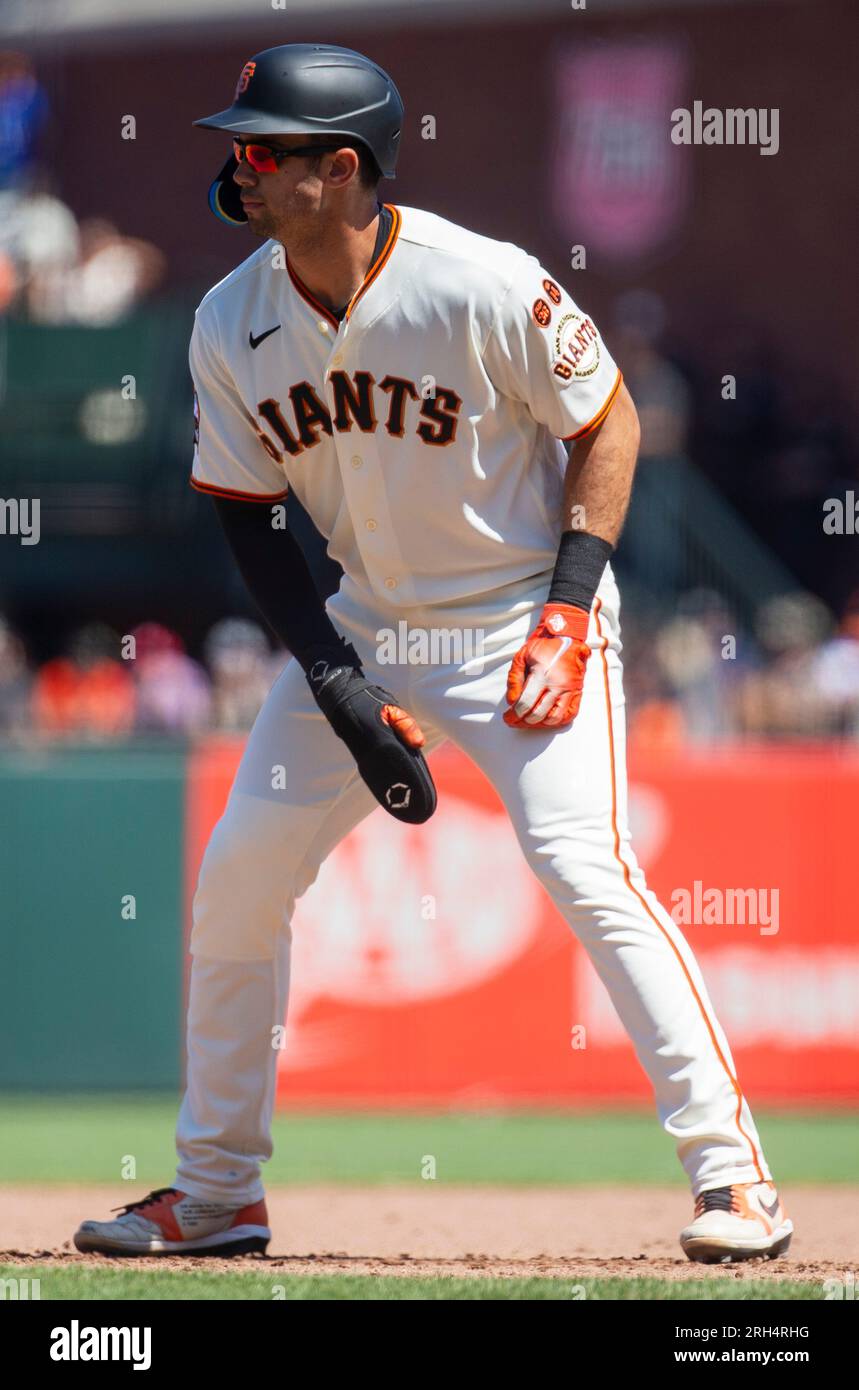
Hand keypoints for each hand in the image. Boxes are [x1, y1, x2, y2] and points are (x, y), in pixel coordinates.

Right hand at [305, 644, 436, 822]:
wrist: (338, 697)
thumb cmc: (367, 699)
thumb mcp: (389, 707)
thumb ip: (404, 724)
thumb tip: (418, 744)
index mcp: (380, 739)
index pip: (402, 765)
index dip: (415, 782)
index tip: (424, 795)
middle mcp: (371, 753)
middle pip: (392, 782)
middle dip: (409, 797)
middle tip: (424, 813)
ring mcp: (364, 758)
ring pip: (382, 784)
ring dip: (396, 799)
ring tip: (413, 813)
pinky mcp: (361, 759)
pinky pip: (373, 780)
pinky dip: (384, 793)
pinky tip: (393, 801)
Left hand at [503, 603, 590, 729]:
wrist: (567, 635)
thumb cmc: (543, 645)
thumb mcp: (521, 656)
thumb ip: (514, 679)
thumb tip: (512, 701)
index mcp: (542, 674)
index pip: (526, 703)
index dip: (514, 714)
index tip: (507, 717)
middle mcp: (558, 684)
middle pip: (538, 714)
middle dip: (523, 721)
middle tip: (514, 720)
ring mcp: (570, 689)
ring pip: (554, 719)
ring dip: (539, 724)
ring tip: (529, 720)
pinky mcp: (578, 691)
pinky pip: (569, 714)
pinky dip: (557, 721)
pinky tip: (546, 718)